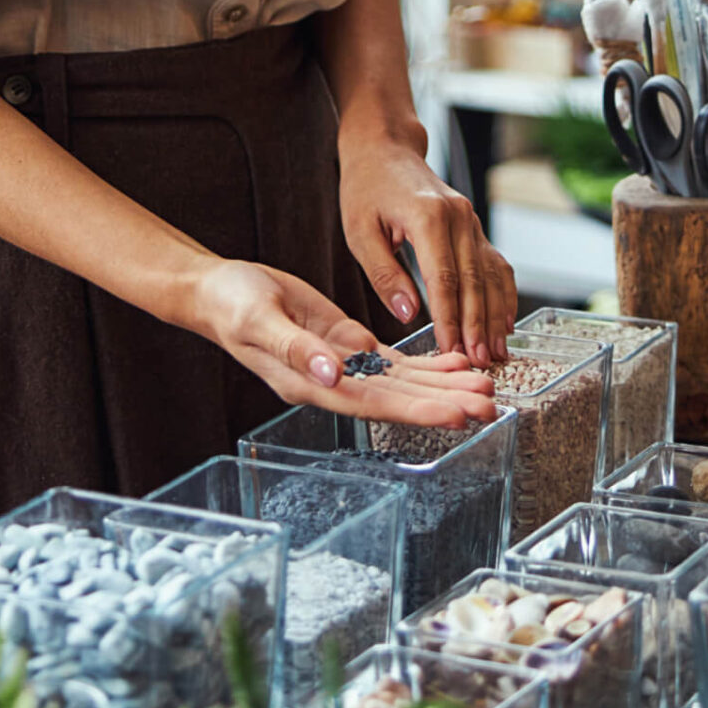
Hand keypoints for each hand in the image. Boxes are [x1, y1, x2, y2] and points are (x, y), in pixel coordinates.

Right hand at [190, 260, 497, 426]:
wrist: (217, 292)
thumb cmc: (230, 305)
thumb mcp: (258, 320)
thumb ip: (295, 349)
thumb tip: (331, 373)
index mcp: (311, 383)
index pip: (374, 405)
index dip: (417, 411)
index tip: (456, 414)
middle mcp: (333, 383)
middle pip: (398, 400)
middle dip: (444, 402)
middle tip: (490, 406)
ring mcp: (343, 366)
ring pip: (403, 382)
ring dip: (443, 386)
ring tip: (485, 388)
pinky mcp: (348, 345)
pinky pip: (394, 362)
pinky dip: (427, 365)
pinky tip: (456, 365)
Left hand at [339, 139, 517, 366]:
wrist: (385, 150)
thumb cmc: (366, 189)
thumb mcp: (360, 232)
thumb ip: (385, 274)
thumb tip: (409, 313)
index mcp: (428, 216)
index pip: (444, 279)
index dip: (450, 319)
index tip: (450, 350)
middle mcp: (459, 216)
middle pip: (474, 281)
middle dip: (477, 325)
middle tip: (480, 361)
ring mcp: (472, 220)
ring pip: (491, 274)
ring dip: (495, 315)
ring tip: (495, 351)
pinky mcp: (474, 226)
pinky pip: (495, 263)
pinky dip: (502, 294)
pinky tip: (504, 322)